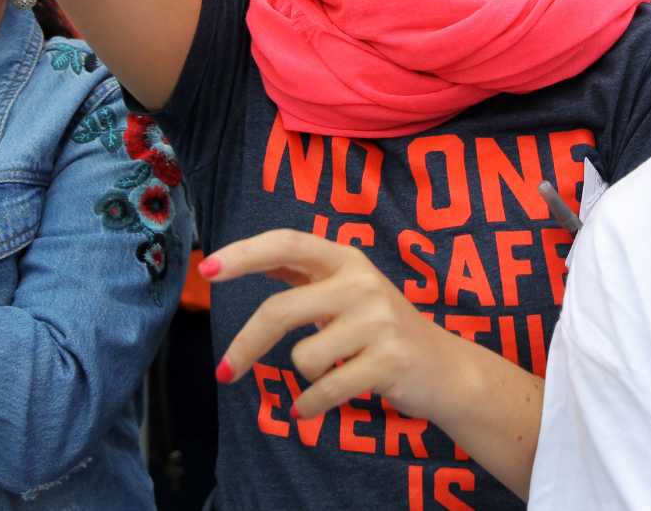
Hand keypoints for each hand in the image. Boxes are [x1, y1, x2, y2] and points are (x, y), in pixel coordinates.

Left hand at [206, 230, 462, 424]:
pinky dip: (310, 406)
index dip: (244, 254)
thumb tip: (242, 257)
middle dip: (245, 345)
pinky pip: (323, 390)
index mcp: (347, 258)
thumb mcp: (347, 290)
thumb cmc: (381, 329)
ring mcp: (378, 321)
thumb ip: (303, 275)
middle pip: (281, 310)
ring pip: (302, 358)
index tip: (206, 269)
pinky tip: (316, 405)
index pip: (287, 244)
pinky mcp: (388, 361)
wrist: (444, 368)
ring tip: (334, 371)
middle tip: (224, 372)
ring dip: (306, 376)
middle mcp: (362, 282)